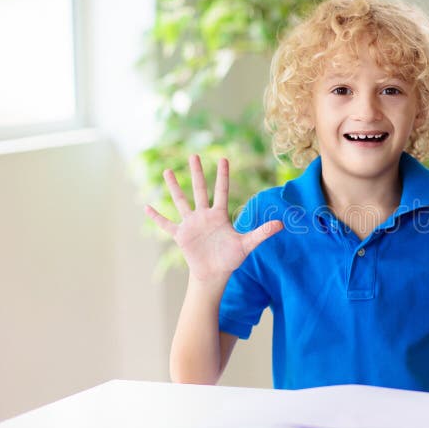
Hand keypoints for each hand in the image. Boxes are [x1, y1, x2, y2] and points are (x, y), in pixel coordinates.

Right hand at [144, 154, 282, 281]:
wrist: (214, 273)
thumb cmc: (231, 258)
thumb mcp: (247, 244)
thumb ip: (262, 232)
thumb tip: (282, 224)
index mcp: (219, 215)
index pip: (221, 190)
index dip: (223, 175)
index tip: (223, 158)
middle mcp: (204, 215)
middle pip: (199, 190)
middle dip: (197, 173)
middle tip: (194, 155)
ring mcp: (191, 224)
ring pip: (181, 201)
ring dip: (174, 186)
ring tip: (168, 170)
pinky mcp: (181, 236)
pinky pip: (166, 224)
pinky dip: (157, 217)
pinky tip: (146, 207)